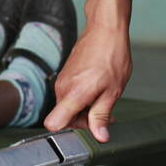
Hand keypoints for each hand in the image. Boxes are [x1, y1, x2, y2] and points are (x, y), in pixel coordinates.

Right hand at [43, 24, 129, 141]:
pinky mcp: (65, 75)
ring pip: (69, 107)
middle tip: (106, 116)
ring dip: (85, 110)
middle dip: (85, 121)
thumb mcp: (113, 91)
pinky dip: (83, 98)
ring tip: (105, 100)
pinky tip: (99, 91)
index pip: (53, 123)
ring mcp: (62, 81)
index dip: (67, 133)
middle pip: (65, 118)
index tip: (85, 132)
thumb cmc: (111, 56)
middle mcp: (62, 89)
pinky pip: (70, 95)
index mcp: (73, 94)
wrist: (105, 29)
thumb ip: (101, 115)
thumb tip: (99, 137)